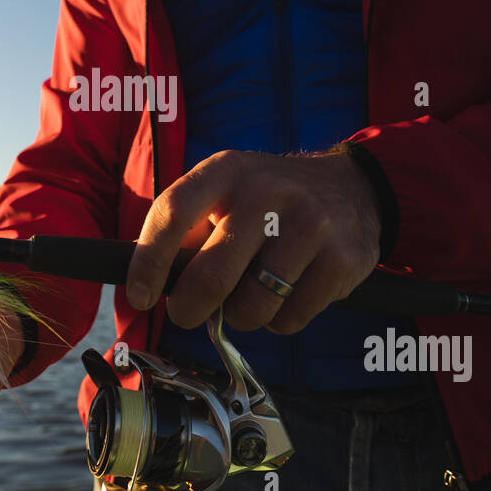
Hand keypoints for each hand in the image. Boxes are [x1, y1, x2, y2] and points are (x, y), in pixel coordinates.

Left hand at [125, 148, 381, 333]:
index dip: (148, 260)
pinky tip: (289, 292)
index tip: (140, 295)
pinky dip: (279, 320)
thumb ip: (186, 230)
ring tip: (251, 294)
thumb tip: (143, 282)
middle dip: (189, 309)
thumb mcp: (226, 192)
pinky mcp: (341, 259)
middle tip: (188, 313)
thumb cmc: (268, 202)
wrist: (351, 188)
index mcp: (227, 170)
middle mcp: (268, 192)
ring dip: (241, 317)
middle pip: (211, 276)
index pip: (173, 211)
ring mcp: (310, 225)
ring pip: (251, 308)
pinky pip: (290, 320)